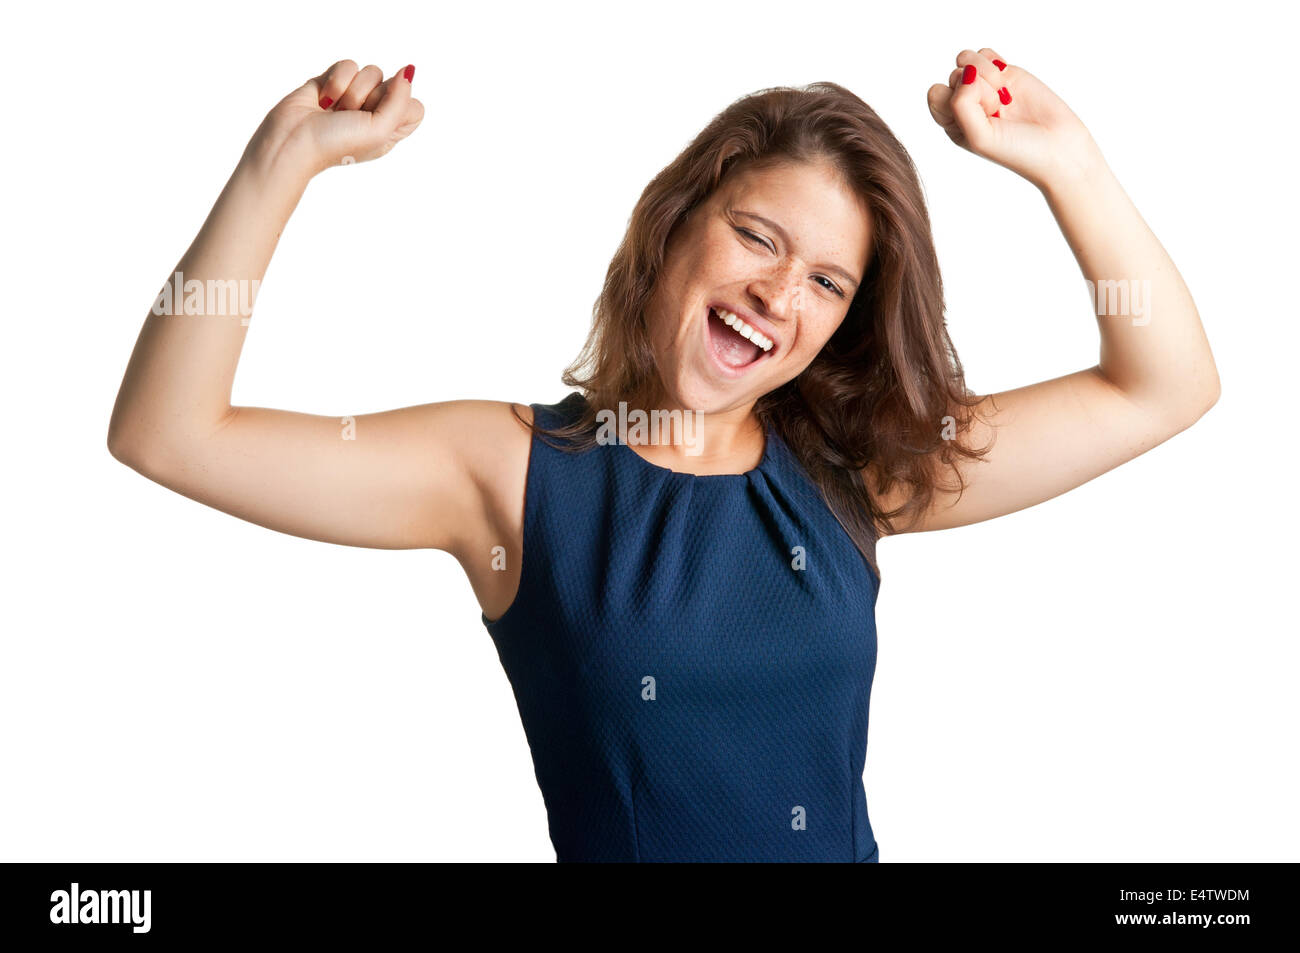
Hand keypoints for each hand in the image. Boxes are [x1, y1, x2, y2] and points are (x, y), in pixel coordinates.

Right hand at [243, 60, 425, 179]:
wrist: (291, 141)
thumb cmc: (336, 144)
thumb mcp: (381, 130)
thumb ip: (402, 102)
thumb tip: (408, 72)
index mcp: (391, 131)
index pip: (415, 107)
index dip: (401, 106)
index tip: (381, 118)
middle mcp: (375, 113)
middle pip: (393, 85)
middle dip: (371, 98)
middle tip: (353, 116)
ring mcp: (354, 97)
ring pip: (370, 71)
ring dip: (351, 91)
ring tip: (336, 110)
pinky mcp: (334, 82)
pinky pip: (348, 65)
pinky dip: (336, 81)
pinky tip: (324, 100)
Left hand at [927, 48, 1102, 191]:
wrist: (1058, 146)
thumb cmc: (1016, 150)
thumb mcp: (979, 137)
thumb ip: (961, 105)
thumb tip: (966, 70)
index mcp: (951, 122)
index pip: (936, 94)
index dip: (957, 99)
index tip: (982, 117)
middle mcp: (964, 104)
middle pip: (952, 76)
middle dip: (977, 91)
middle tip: (998, 111)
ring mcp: (984, 87)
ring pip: (966, 59)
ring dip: (986, 74)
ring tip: (1004, 97)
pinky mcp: (1004, 74)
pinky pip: (984, 53)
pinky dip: (994, 63)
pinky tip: (1007, 81)